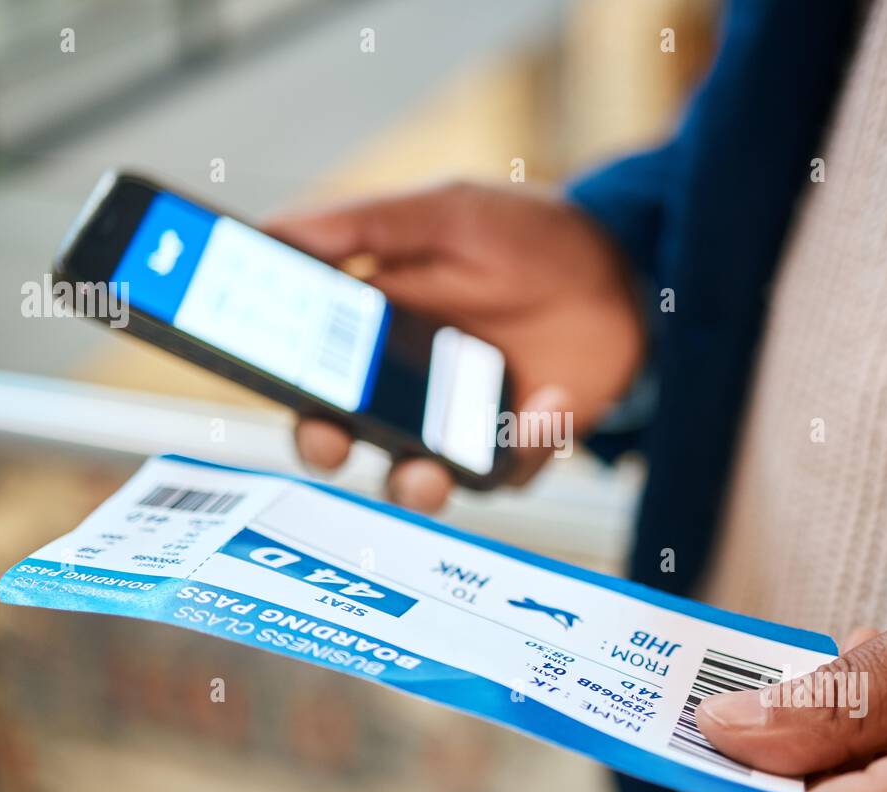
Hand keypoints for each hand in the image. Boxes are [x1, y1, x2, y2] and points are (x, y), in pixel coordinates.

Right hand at [264, 181, 642, 510]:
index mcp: (375, 327)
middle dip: (326, 443)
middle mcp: (406, 384)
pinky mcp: (516, 451)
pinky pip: (506, 474)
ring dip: (412, 484)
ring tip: (427, 474)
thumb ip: (366, 226)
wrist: (627, 273)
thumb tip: (272, 230)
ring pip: (413, 476)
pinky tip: (547, 406)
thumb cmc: (527, 236)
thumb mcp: (445, 213)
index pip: (306, 363)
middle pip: (343, 431)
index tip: (259, 373)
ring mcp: (461, 425)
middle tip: (330, 439)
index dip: (277, 374)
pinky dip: (524, 448)